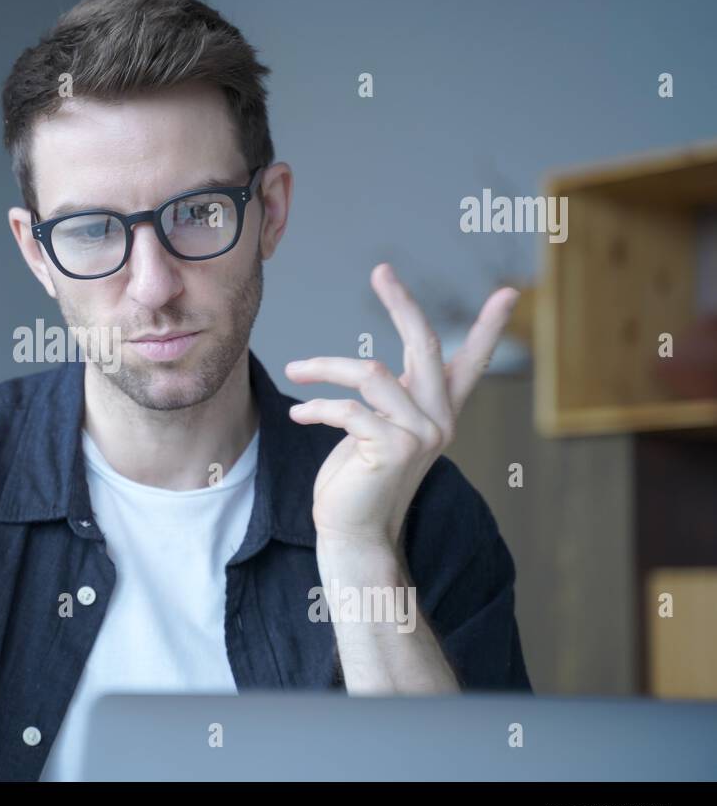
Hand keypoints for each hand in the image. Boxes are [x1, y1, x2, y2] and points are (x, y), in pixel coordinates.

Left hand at [284, 263, 517, 552]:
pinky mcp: (392, 448)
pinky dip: (316, 407)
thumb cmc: (358, 481)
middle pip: (425, 342)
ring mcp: (421, 434)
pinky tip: (299, 413)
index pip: (471, 362)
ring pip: (370, 373)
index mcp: (439, 412)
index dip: (490, 327)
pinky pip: (347, 407)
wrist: (352, 534)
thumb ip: (387, 401)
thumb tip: (375, 371)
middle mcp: (439, 420)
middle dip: (402, 303)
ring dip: (324, 367)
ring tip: (295, 370)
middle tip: (382, 271)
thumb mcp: (377, 431)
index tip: (508, 292)